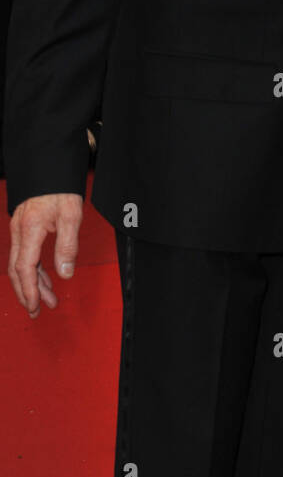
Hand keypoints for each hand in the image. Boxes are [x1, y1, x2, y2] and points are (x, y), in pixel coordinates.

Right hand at [8, 193, 83, 317]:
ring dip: (33, 283)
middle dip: (27, 293)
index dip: (29, 290)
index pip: (24, 268)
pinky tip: (45, 279)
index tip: (35, 306)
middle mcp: (19, 231)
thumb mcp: (71, 214)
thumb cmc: (60, 187)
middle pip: (17, 270)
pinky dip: (34, 269)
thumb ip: (67, 244)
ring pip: (21, 263)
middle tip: (37, 311)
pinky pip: (25, 254)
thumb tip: (65, 273)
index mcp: (30, 229)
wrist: (50, 166)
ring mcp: (19, 229)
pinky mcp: (24, 227)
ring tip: (48, 300)